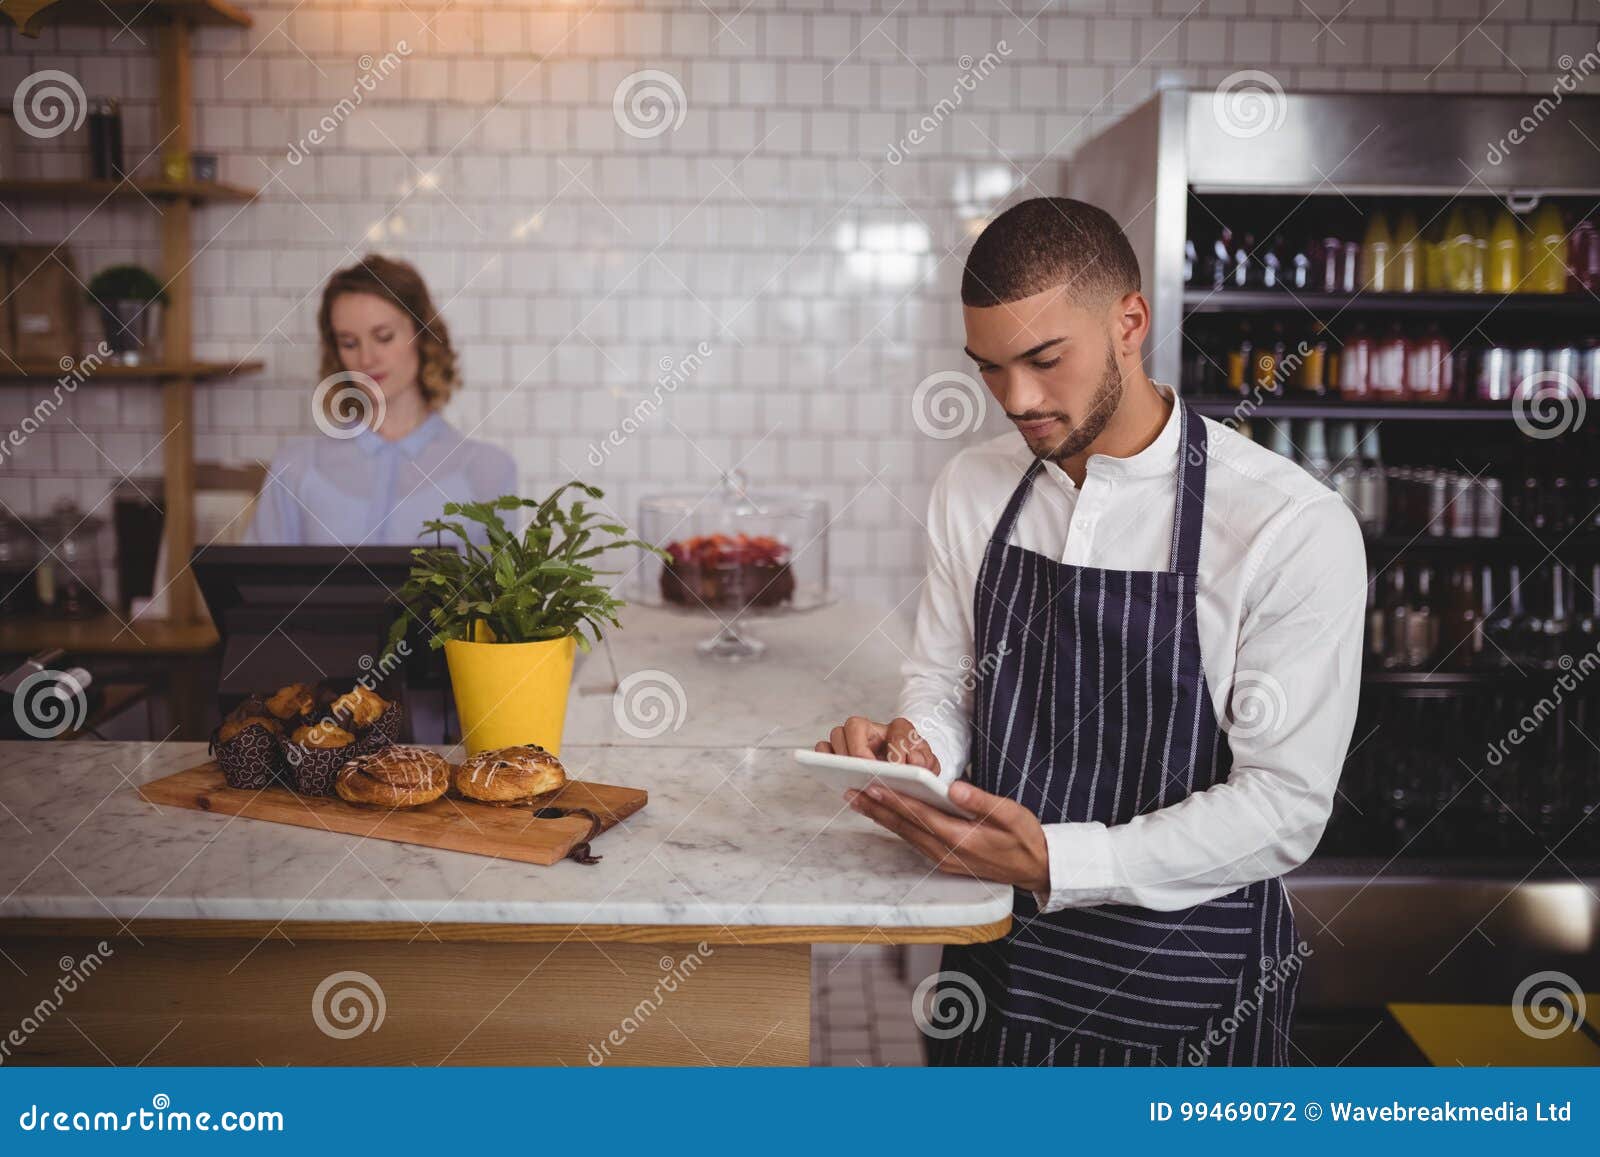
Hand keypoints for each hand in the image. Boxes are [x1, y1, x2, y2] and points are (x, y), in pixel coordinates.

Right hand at [815, 715, 938, 771]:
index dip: (897, 748)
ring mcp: (852, 739)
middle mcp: (873, 729)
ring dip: (842, 755)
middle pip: (855, 725)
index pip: (898, 729)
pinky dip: (826, 760)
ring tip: (851, 776)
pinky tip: (839, 778)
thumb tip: (914, 762)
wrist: (903, 778)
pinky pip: (823, 748)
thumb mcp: (927, 767)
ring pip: (837, 734)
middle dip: (859, 749)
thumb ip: (926, 763)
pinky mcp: (837, 752)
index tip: (897, 767)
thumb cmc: (912, 769)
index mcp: (900, 729)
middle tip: (866, 771)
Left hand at [844, 779, 1049, 894]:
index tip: (873, 786)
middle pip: (905, 827)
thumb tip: (953, 787)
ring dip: (882, 818)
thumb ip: (982, 801)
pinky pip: (914, 841)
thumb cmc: (1025, 838)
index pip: (921, 816)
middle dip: (877, 808)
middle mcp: (948, 852)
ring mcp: (944, 860)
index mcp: (962, 838)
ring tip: (859, 800)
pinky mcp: (945, 861)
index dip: (895, 801)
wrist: (1036, 868)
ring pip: (906, 835)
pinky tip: (885, 815)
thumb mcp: (1012, 814)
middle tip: (851, 792)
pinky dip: (897, 826)